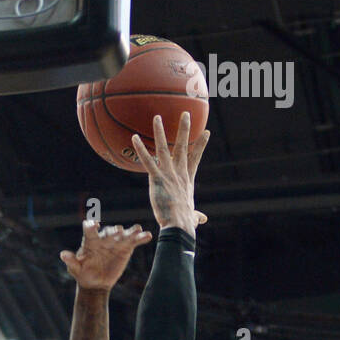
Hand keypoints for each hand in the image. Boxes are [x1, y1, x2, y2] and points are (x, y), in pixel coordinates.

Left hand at [60, 220, 150, 289]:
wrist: (96, 283)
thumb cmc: (83, 274)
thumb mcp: (75, 269)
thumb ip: (71, 261)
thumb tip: (63, 254)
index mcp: (90, 241)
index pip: (90, 230)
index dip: (91, 226)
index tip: (94, 224)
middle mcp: (104, 238)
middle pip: (109, 231)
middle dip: (113, 231)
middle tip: (118, 232)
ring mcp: (116, 242)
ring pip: (124, 234)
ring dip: (130, 232)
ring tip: (137, 230)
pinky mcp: (126, 248)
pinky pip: (134, 241)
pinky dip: (141, 238)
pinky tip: (147, 236)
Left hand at [130, 112, 209, 233]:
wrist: (178, 225)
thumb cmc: (184, 223)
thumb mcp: (192, 216)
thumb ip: (197, 215)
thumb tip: (202, 219)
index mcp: (187, 180)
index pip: (195, 158)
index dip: (200, 145)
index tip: (206, 132)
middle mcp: (179, 173)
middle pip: (183, 146)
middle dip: (184, 129)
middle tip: (186, 113)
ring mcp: (168, 174)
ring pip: (164, 148)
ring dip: (160, 132)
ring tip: (157, 117)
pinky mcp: (156, 179)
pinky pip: (147, 161)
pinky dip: (140, 149)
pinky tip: (134, 138)